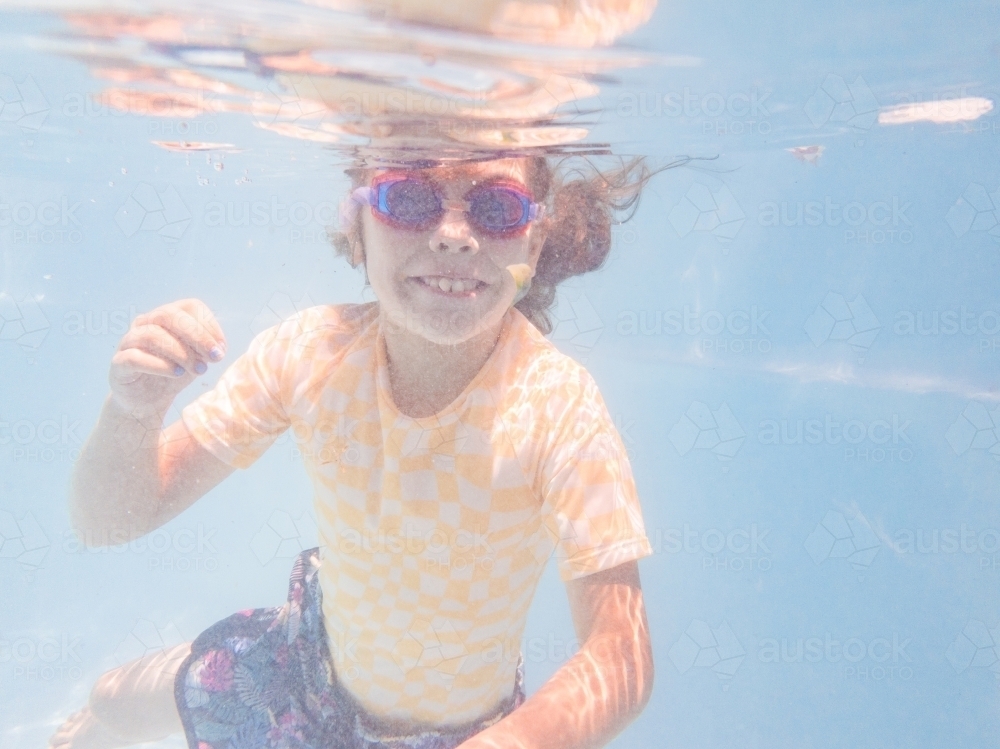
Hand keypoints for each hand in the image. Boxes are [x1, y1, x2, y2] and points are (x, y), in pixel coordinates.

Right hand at [109, 298, 226, 415]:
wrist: (148, 401)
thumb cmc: (174, 373)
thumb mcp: (196, 359)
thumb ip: (205, 350)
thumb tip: (217, 348)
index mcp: (167, 317)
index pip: (190, 306)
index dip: (209, 325)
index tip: (221, 349)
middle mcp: (146, 323)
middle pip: (169, 315)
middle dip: (197, 335)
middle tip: (215, 357)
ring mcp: (129, 341)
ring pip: (152, 334)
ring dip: (181, 352)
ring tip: (199, 370)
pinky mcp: (118, 363)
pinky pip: (134, 357)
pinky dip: (159, 365)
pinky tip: (177, 374)